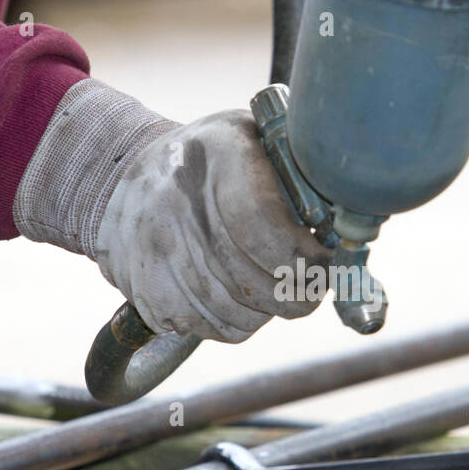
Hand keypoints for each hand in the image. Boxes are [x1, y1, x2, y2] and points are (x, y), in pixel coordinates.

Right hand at [94, 110, 330, 341]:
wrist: (122, 182)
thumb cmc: (212, 162)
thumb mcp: (255, 139)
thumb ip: (298, 173)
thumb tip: (345, 226)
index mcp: (216, 156)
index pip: (265, 228)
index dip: (305, 258)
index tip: (324, 261)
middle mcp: (177, 207)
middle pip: (258, 283)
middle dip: (300, 292)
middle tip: (312, 283)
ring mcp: (157, 255)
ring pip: (243, 315)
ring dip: (271, 309)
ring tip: (274, 284)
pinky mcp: (149, 294)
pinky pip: (216, 330)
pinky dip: (241, 321)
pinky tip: (240, 293)